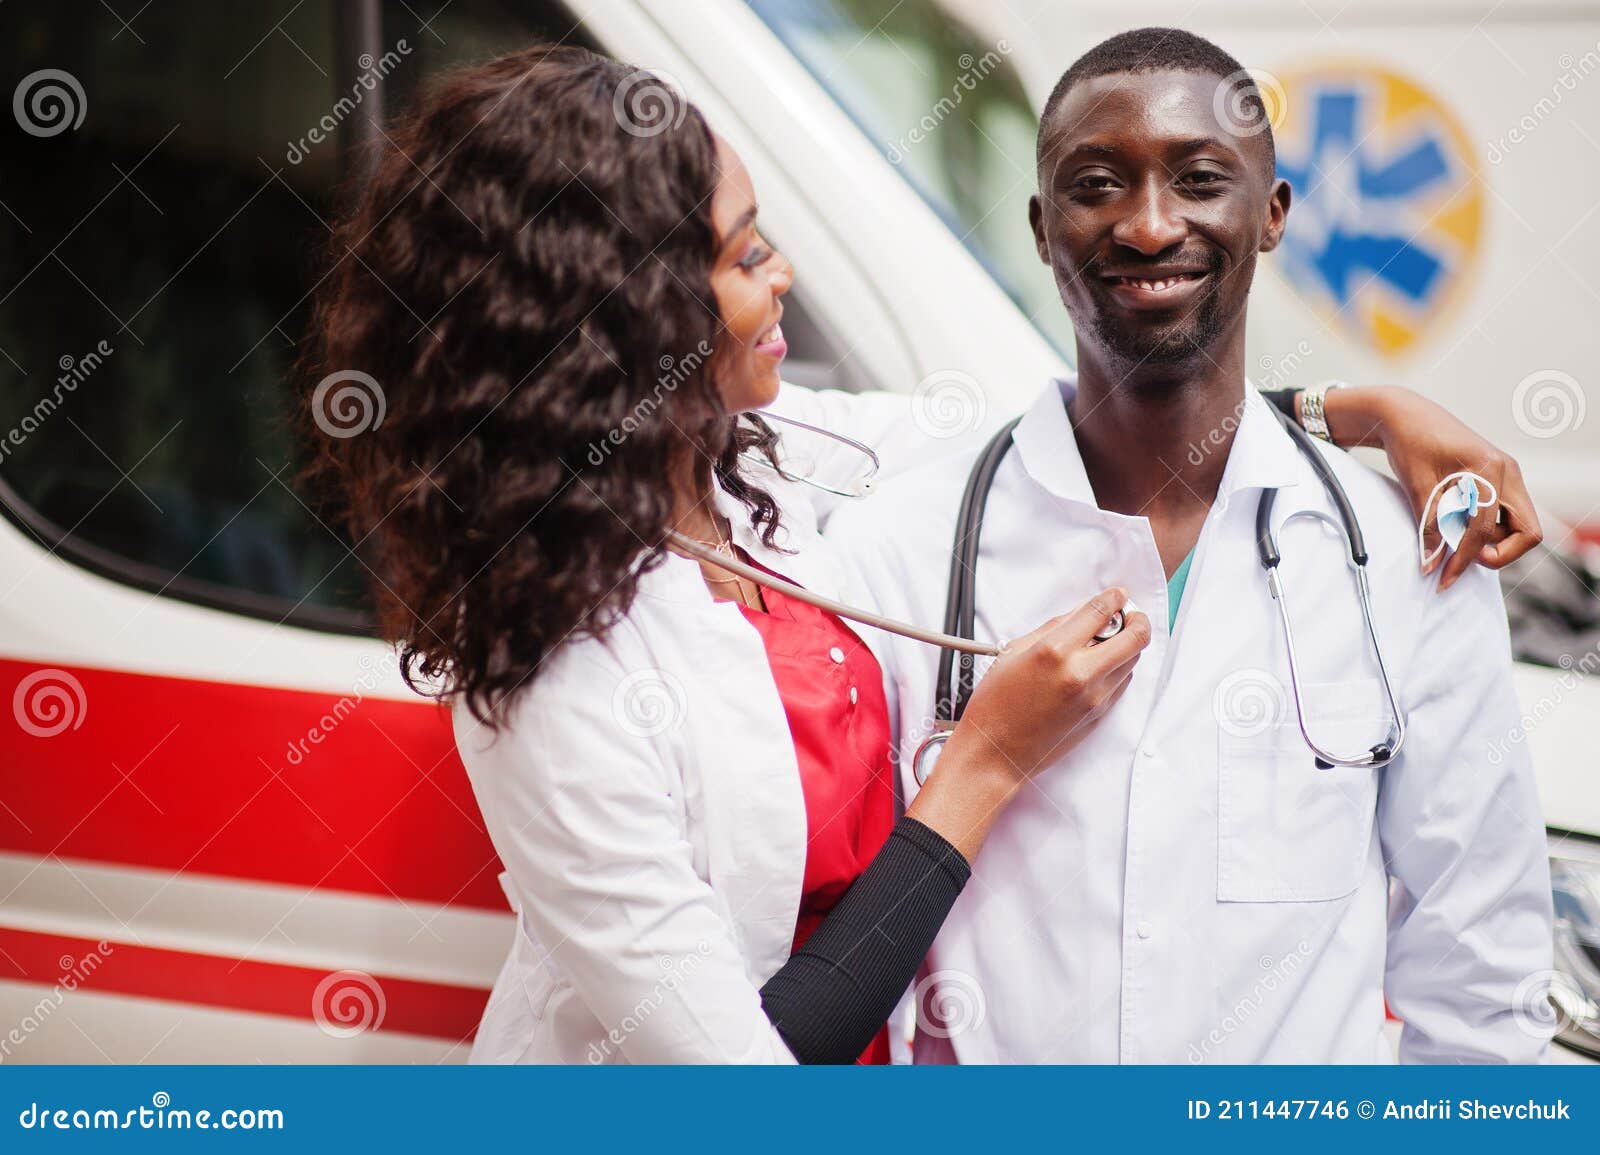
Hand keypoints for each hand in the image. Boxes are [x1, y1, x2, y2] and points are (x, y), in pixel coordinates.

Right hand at [949, 587, 1150, 780]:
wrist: (996, 753)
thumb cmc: (995, 706)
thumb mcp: (1013, 653)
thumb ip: (1052, 629)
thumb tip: (1081, 614)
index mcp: (1054, 652)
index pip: (1100, 612)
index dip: (1114, 598)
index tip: (1117, 594)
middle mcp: (1081, 674)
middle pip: (1135, 637)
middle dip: (1136, 619)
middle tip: (1127, 615)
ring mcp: (1095, 698)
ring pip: (1133, 659)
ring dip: (1126, 644)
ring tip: (1106, 643)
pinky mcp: (1100, 715)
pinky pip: (1123, 682)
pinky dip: (1117, 668)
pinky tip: (1097, 667)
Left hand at [1321, 385, 1543, 590]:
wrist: (1405, 415)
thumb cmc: (1409, 443)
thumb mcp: (1417, 486)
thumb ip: (1428, 526)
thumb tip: (1431, 565)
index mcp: (1489, 469)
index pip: (1484, 530)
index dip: (1464, 559)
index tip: (1444, 578)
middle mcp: (1507, 471)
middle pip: (1528, 531)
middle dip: (1500, 553)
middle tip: (1464, 558)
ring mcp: (1507, 474)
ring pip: (1521, 525)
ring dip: (1493, 540)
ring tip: (1454, 537)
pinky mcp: (1499, 478)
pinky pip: (1506, 514)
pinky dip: (1488, 528)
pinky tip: (1457, 526)